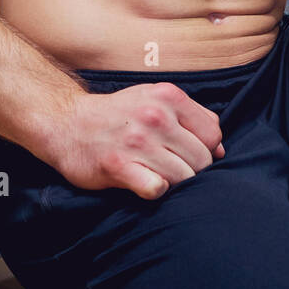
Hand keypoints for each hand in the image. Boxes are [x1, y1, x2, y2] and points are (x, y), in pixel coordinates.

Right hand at [48, 82, 224, 198]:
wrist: (67, 122)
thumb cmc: (118, 115)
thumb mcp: (155, 99)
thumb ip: (192, 118)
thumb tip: (222, 149)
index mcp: (168, 97)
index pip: (213, 134)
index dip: (207, 149)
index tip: (190, 153)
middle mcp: (155, 116)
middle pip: (201, 159)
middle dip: (193, 170)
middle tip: (174, 170)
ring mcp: (136, 141)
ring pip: (183, 176)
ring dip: (175, 183)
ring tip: (159, 176)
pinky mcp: (117, 166)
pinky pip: (156, 189)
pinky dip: (156, 191)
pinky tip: (146, 183)